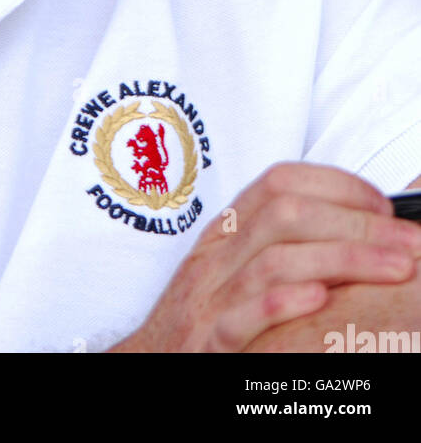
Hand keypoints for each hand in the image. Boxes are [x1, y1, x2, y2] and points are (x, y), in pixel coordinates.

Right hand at [109, 162, 420, 352]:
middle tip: (408, 243)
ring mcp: (210, 297)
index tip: (383, 204)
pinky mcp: (208, 341)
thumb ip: (281, 245)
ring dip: (343, 259)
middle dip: (356, 223)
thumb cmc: (204, 315)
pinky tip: (321, 299)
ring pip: (275, 260)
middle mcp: (217, 255)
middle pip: (285, 215)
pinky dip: (284, 302)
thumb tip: (359, 231)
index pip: (279, 182)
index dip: (336, 184)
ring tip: (394, 269)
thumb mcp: (233, 268)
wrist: (149, 360)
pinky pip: (243, 315)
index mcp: (226, 230)